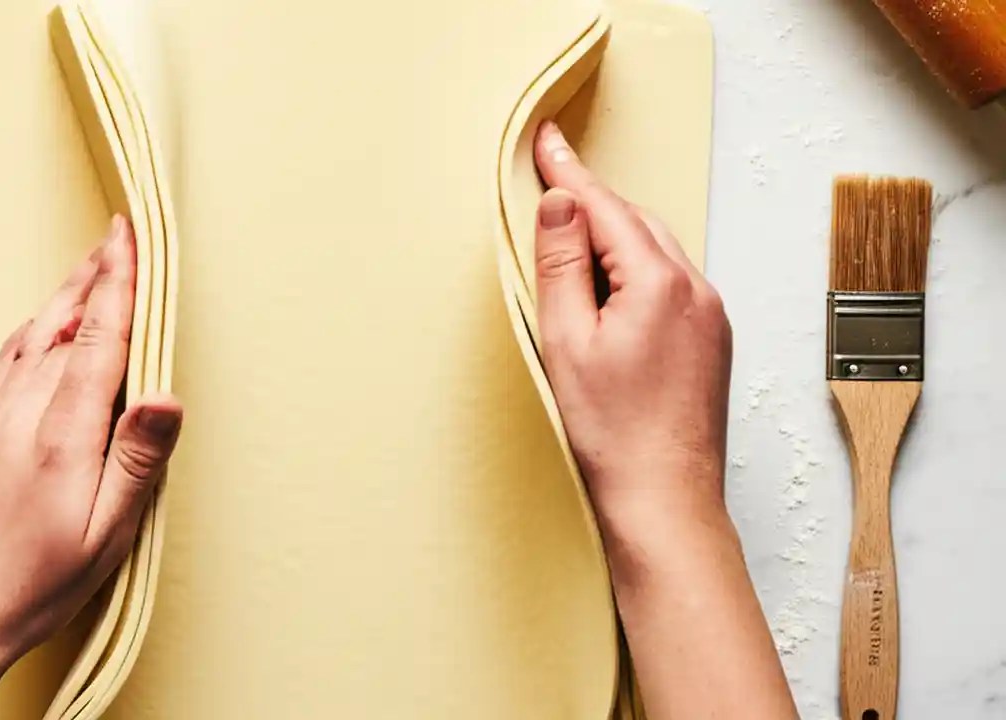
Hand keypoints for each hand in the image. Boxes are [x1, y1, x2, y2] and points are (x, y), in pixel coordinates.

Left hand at [0, 216, 181, 719]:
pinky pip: (3, 365)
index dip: (118, 284)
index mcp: (61, 436)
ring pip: (30, 340)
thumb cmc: (35, 585)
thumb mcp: (104, 535)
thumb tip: (164, 396)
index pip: (98, 341)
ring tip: (88, 270)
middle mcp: (19, 417)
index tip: (130, 237)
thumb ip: (137, 461)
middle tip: (117, 236)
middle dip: (94, 277)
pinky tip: (37, 331)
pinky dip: (30, 332)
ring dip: (63, 299)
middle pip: (63, 327)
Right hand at [532, 123, 795, 717]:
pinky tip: (608, 291)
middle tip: (549, 183)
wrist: (665, 500)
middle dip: (592, 202)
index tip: (546, 141)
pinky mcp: (711, 343)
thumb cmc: (614, 434)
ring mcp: (711, 318)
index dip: (570, 172)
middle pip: (635, 224)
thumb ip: (563, 262)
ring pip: (656, 252)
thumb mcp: (567, 340)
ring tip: (569, 243)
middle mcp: (697, 292)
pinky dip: (635, 271)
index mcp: (660, 283)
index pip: (606, 207)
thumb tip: (563, 202)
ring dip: (613, 238)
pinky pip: (670, 283)